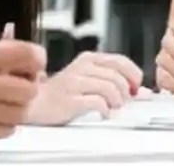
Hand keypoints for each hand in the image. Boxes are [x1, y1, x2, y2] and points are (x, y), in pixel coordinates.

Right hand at [0, 41, 45, 151]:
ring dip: (18, 108)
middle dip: (29, 87)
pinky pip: (5, 130)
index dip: (38, 57)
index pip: (21, 53)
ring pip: (20, 112)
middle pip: (28, 89)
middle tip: (21, 86)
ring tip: (6, 102)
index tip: (37, 62)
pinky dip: (5, 125)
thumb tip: (30, 57)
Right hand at [26, 51, 143, 124]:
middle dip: (126, 90)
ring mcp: (75, 82)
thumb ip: (110, 79)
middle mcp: (82, 67)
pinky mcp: (70, 99)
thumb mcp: (86, 78)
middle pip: (116, 74)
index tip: (136, 86)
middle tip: (125, 101)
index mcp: (88, 59)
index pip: (119, 60)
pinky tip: (104, 113)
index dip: (133, 73)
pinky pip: (97, 102)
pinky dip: (106, 109)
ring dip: (117, 100)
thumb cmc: (61, 92)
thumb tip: (138, 90)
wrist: (34, 103)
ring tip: (114, 107)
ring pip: (109, 87)